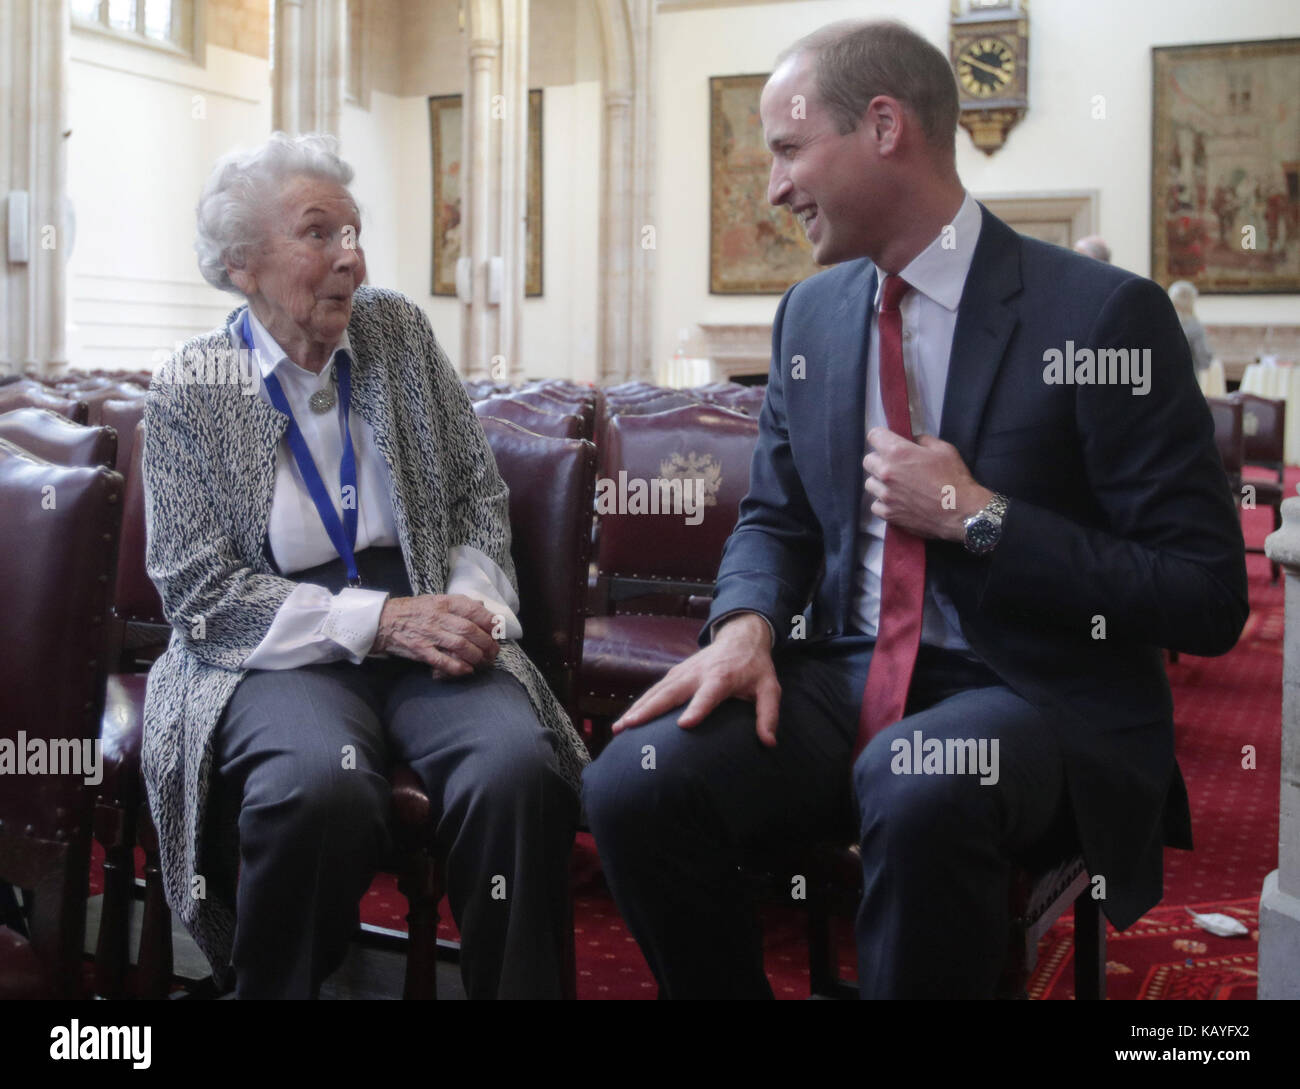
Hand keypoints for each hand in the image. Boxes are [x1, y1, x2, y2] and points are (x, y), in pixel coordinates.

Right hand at [372, 594, 500, 678]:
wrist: (381, 621)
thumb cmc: (411, 611)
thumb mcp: (435, 600)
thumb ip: (458, 603)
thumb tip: (481, 604)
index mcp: (443, 602)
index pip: (473, 610)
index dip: (489, 622)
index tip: (496, 631)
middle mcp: (438, 617)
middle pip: (470, 630)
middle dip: (487, 643)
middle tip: (493, 652)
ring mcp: (429, 634)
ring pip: (460, 646)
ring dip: (476, 656)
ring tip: (483, 662)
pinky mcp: (420, 650)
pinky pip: (442, 661)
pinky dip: (457, 667)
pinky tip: (467, 670)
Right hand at [612, 612, 781, 745]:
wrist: (741, 637)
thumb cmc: (755, 667)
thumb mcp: (770, 688)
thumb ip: (768, 715)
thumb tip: (769, 743)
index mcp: (722, 677)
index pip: (708, 695)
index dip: (697, 709)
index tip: (683, 725)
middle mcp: (697, 674)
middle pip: (670, 693)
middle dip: (648, 710)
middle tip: (629, 727)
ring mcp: (683, 672)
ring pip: (657, 691)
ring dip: (637, 708)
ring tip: (620, 727)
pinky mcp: (676, 673)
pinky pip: (656, 690)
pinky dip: (640, 703)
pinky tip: (628, 718)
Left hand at [863, 428, 991, 540]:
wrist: (962, 512)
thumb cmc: (954, 478)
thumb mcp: (943, 449)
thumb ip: (922, 440)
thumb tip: (912, 440)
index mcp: (898, 452)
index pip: (874, 436)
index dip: (881, 437)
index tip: (887, 442)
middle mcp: (886, 472)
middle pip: (868, 460)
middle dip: (879, 460)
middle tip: (895, 465)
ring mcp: (885, 495)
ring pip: (870, 483)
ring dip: (880, 482)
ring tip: (897, 486)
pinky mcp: (888, 513)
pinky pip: (875, 504)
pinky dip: (884, 503)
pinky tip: (897, 501)